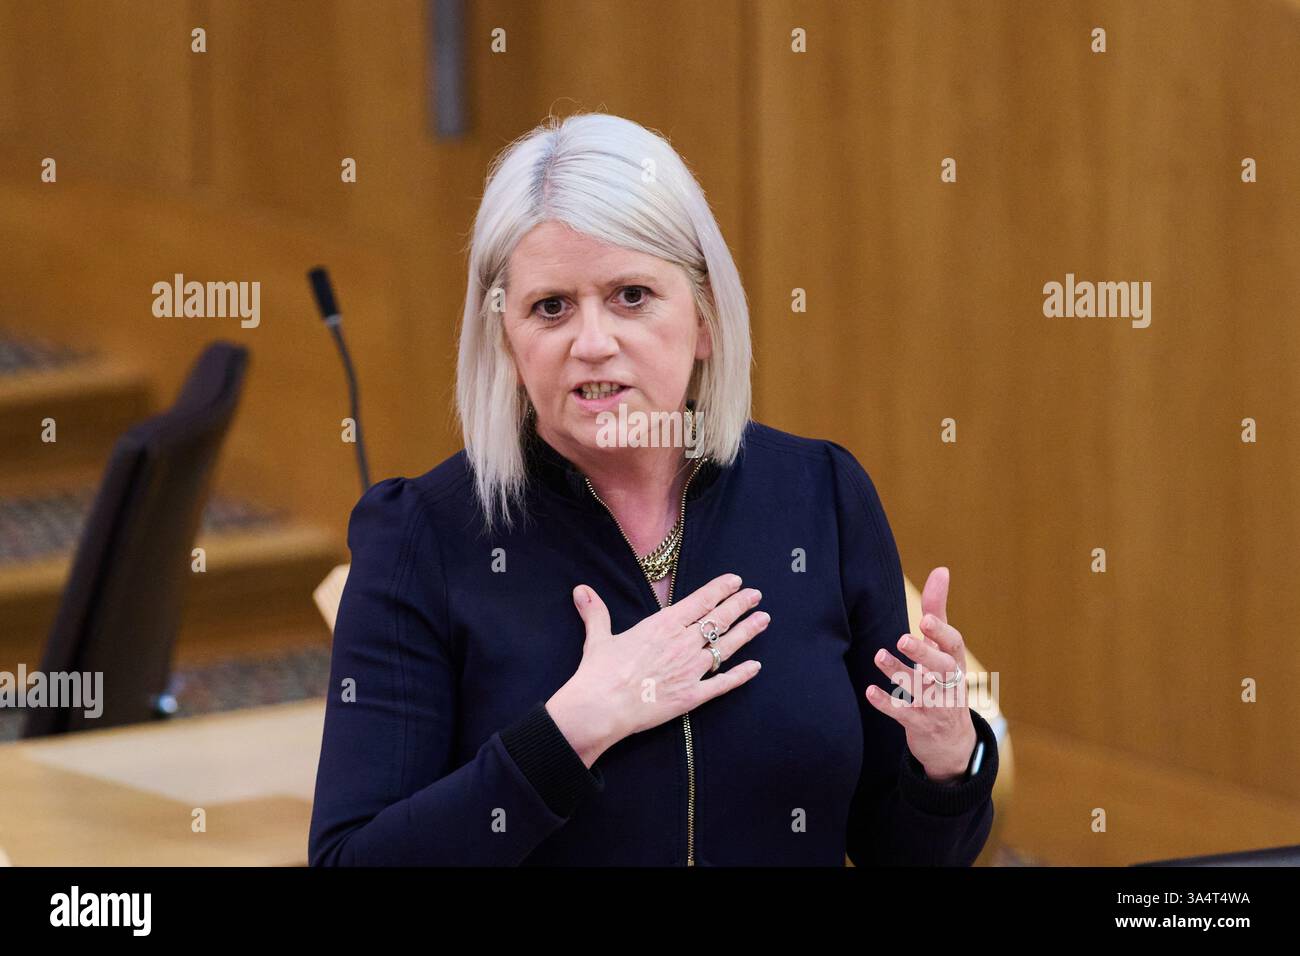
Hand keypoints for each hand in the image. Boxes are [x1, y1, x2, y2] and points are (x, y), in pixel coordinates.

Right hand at [547, 573, 767, 765]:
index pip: (699, 601)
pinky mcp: (692, 696)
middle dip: (740, 605)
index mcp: (662, 625)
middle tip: (757, 595)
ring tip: (763, 620)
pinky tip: (755, 667)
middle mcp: (682, 643)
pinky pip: (723, 683)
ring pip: (726, 646)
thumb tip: (581, 590)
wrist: (601, 708)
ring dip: (747, 632)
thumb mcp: (598, 637)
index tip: (736, 581)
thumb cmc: (599, 672)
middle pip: (719, 620)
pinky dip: (741, 675)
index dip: (720, 589)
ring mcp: (690, 670)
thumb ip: (596, 612)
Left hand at [864, 566, 976, 782]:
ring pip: (919, 690)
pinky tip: (870, 691)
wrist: (951, 740)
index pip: (954, 645)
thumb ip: (938, 611)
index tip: (926, 619)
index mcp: (955, 662)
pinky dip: (887, 703)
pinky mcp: (918, 723)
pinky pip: (903, 714)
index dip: (942, 632)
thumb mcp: (943, 649)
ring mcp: (935, 706)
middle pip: (942, 668)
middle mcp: (948, 683)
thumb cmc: (944, 681)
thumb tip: (941, 570)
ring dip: (898, 673)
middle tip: (902, 639)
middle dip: (923, 654)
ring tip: (879, 655)